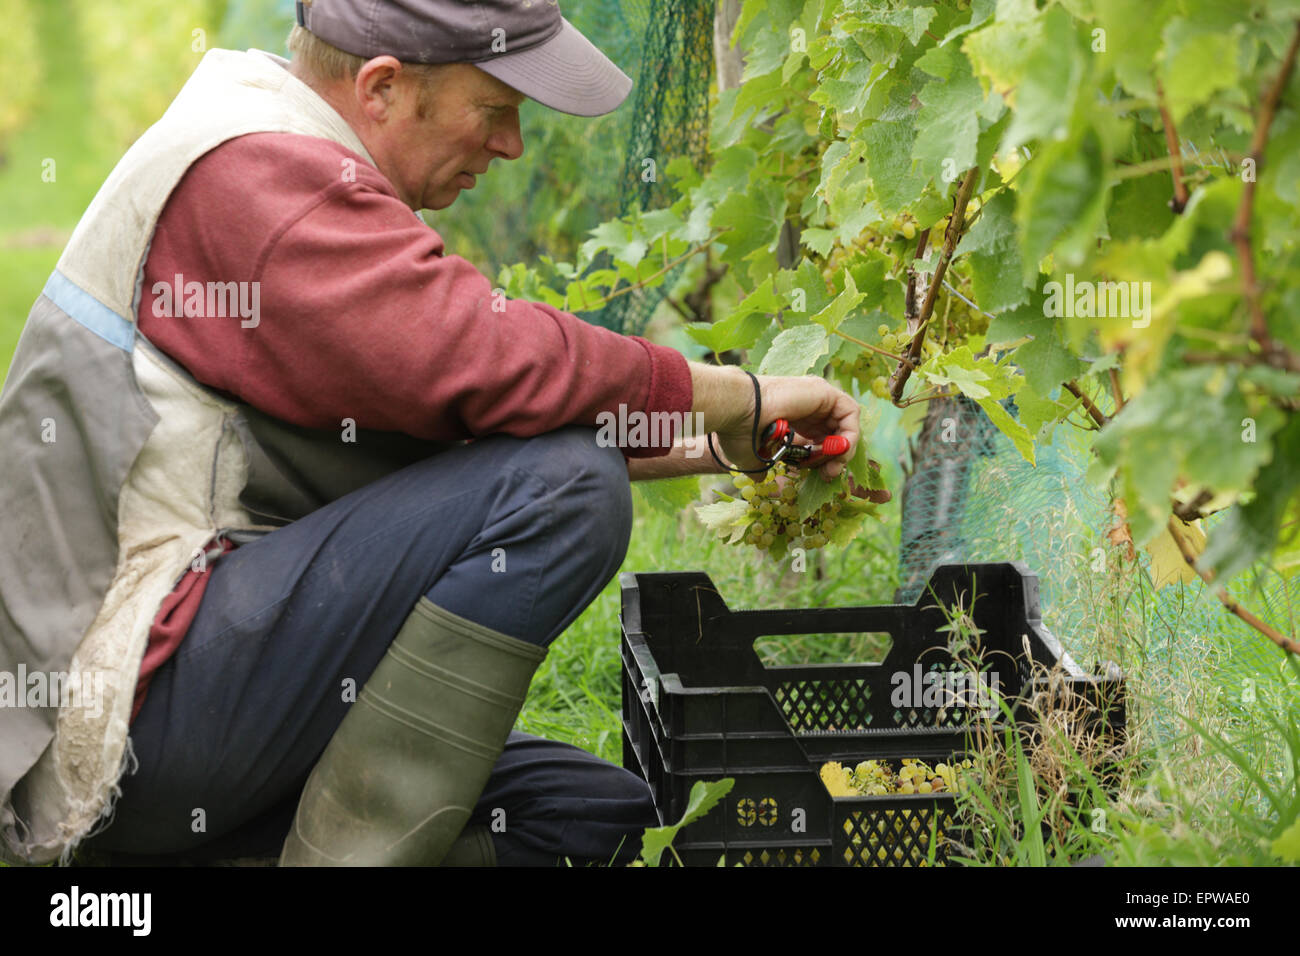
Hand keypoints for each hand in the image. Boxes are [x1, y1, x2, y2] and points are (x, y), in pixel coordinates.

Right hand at [711, 373, 859, 480]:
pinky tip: (835, 450)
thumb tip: (761, 481)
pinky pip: (851, 414)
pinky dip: (850, 434)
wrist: (736, 411)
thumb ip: (763, 468)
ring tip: (831, 466)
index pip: (820, 439)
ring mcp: (817, 397)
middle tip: (828, 475)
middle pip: (836, 434)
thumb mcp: (753, 458)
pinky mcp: (826, 392)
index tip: (818, 475)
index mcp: (793, 418)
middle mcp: (807, 407)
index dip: (823, 459)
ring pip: (846, 425)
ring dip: (844, 450)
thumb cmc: (738, 432)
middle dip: (837, 459)